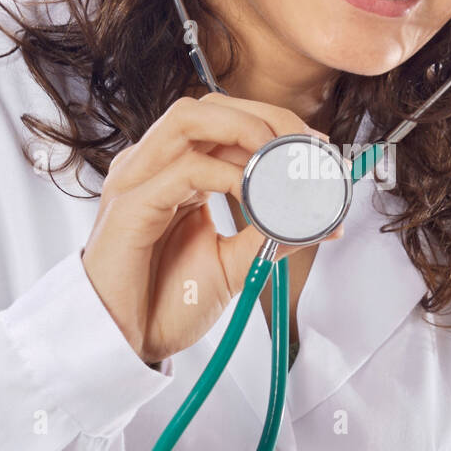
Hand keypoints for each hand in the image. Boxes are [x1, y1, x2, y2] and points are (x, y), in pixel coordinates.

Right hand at [81, 93, 343, 364]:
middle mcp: (153, 165)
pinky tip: (252, 194)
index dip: (274, 123)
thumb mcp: (234, 263)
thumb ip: (273, 234)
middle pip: (210, 107)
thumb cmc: (165, 302)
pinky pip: (182, 169)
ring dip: (244, 129)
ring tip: (280, 160)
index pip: (225, 120)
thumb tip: (323, 219)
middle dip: (266, 117)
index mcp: (175, 171)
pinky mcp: (130, 206)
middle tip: (306, 148)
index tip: (317, 148)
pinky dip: (225, 173)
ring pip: (188, 119)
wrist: (127, 344)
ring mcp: (137, 180)